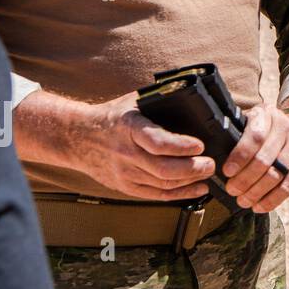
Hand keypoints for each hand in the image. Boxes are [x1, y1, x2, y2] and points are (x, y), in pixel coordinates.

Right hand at [75, 90, 214, 201]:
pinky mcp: (125, 186)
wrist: (77, 138)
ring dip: (189, 182)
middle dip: (192, 169)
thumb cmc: (112, 116)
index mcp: (129, 128)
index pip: (157, 142)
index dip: (181, 146)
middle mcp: (126, 153)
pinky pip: (155, 195)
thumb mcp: (133, 102)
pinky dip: (179, 194)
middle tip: (211, 164)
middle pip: (163, 169)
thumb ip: (159, 100)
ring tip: (208, 174)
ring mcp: (124, 173)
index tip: (200, 145)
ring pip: (162, 184)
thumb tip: (191, 92)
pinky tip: (196, 188)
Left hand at [222, 104, 288, 213]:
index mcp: (267, 114)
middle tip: (232, 190)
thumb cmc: (267, 131)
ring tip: (243, 201)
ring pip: (276, 174)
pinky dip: (273, 199)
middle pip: (264, 159)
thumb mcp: (252, 123)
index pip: (254, 136)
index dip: (240, 156)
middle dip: (245, 179)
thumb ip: (237, 135)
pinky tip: (260, 206)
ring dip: (257, 192)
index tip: (227, 172)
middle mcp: (286, 126)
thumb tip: (214, 159)